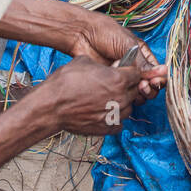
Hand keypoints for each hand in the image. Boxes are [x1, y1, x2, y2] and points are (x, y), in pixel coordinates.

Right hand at [44, 56, 165, 134]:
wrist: (53, 106)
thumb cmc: (66, 82)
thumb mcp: (85, 61)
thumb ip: (102, 65)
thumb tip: (106, 68)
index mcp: (119, 79)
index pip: (137, 74)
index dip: (129, 71)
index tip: (122, 71)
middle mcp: (121, 98)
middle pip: (134, 91)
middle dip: (126, 86)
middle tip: (111, 84)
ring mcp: (116, 115)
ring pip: (128, 108)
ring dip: (121, 102)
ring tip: (106, 99)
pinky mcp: (109, 129)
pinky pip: (119, 122)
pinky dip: (114, 117)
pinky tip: (102, 111)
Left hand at [68, 13, 163, 100]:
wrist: (83, 35)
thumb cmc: (106, 33)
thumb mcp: (128, 45)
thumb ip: (143, 62)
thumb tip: (163, 72)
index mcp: (142, 54)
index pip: (156, 71)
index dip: (158, 79)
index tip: (155, 82)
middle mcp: (134, 67)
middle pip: (149, 85)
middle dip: (149, 88)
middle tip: (143, 86)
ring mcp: (122, 76)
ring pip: (136, 93)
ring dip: (138, 93)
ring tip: (134, 87)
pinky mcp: (111, 83)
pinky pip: (121, 94)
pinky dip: (123, 94)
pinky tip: (119, 87)